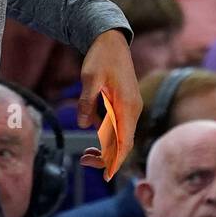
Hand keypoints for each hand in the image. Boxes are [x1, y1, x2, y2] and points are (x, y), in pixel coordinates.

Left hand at [76, 30, 141, 181]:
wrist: (111, 39)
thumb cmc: (101, 57)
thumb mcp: (90, 77)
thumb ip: (87, 101)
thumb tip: (82, 124)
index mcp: (127, 106)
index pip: (124, 142)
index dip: (115, 161)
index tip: (106, 177)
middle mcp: (132, 109)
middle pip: (123, 143)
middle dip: (106, 157)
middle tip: (84, 162)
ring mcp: (130, 107)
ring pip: (121, 136)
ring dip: (105, 147)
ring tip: (85, 155)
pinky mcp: (125, 103)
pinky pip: (118, 125)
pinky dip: (106, 134)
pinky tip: (91, 128)